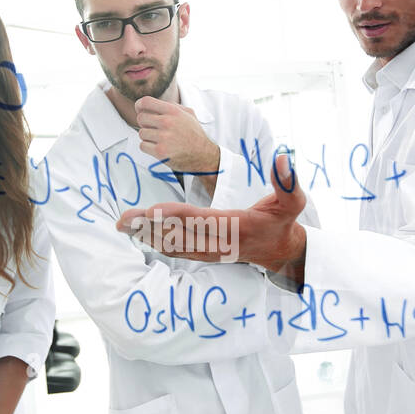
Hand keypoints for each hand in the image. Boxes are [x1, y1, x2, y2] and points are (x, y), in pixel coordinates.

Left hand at [117, 153, 306, 278]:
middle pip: (178, 234)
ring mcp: (210, 252)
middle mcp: (219, 243)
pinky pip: (177, 250)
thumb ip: (288, 183)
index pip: (199, 220)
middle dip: (148, 226)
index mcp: (235, 227)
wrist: (281, 251)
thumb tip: (283, 158)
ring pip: (173, 244)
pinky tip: (138, 234)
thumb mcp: (292, 203)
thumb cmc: (283, 223)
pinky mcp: (205, 255)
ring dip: (146, 234)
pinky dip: (156, 242)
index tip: (150, 211)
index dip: (173, 215)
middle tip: (122, 219)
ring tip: (123, 225)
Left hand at [134, 96, 219, 174]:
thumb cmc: (195, 135)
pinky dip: (148, 147)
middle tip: (152, 128)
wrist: (203, 155)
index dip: (139, 105)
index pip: (146, 102)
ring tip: (159, 139)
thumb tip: (157, 104)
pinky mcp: (160, 151)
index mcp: (173, 111)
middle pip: (141, 118)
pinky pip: (142, 145)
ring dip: (147, 137)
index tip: (139, 109)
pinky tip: (157, 146)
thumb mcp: (189, 114)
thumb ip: (173, 106)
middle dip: (145, 123)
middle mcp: (167, 122)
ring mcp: (163, 137)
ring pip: (141, 133)